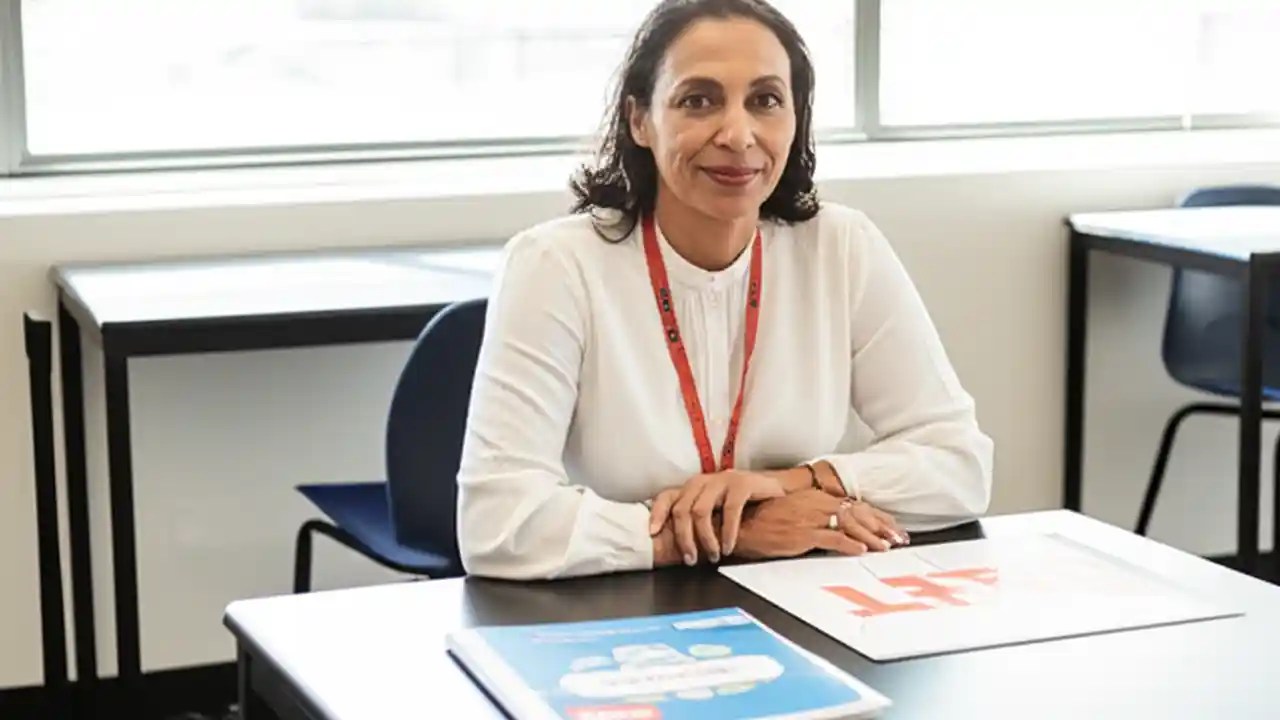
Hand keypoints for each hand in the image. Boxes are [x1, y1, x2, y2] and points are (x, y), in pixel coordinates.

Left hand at [648, 470, 785, 564]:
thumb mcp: (716, 513)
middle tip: (691, 560)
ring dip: (705, 539)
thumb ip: (699, 522)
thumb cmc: (744, 507)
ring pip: (701, 511)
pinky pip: (729, 510)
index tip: (653, 533)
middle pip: (681, 509)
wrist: (777, 492)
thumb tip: (678, 546)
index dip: (657, 514)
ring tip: (714, 556)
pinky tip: (729, 546)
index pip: (667, 497)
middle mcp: (704, 481)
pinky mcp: (742, 483)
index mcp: (693, 488)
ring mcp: (722, 480)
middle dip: (684, 539)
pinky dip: (727, 532)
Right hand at [731, 490, 908, 560]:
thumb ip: (815, 515)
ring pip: (849, 526)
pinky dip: (849, 545)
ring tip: (886, 547)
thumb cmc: (763, 520)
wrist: (739, 523)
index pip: (853, 505)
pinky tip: (860, 551)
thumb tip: (837, 525)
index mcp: (816, 498)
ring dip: (871, 537)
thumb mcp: (793, 512)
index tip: (891, 527)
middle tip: (899, 539)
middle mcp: (816, 504)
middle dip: (881, 526)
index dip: (876, 517)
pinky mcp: (802, 534)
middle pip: (857, 513)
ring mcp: (809, 518)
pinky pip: (832, 539)